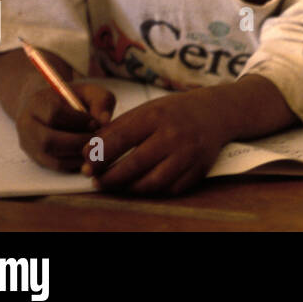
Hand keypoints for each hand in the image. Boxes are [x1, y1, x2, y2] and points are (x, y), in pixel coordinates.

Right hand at [13, 76, 114, 172]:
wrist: (49, 107)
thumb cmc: (73, 98)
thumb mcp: (88, 91)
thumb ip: (101, 100)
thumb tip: (105, 121)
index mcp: (37, 102)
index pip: (54, 114)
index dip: (78, 120)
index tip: (96, 122)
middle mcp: (27, 125)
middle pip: (49, 140)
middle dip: (79, 141)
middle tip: (98, 138)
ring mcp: (29, 144)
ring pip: (52, 157)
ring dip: (79, 154)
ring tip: (95, 146)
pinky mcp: (37, 158)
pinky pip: (56, 166)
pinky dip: (76, 162)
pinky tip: (89, 154)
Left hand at [84, 88, 229, 195]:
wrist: (216, 112)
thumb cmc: (174, 111)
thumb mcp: (147, 110)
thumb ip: (117, 129)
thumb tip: (88, 152)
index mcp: (157, 115)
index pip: (120, 139)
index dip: (98, 155)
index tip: (86, 164)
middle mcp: (174, 134)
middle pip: (134, 165)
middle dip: (110, 177)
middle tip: (96, 181)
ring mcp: (189, 153)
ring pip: (152, 182)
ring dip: (129, 188)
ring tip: (117, 185)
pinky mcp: (199, 169)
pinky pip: (171, 189)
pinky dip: (153, 190)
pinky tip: (142, 185)